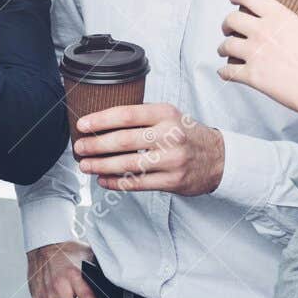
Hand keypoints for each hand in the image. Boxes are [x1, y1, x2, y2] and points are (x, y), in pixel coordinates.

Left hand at [73, 103, 223, 194]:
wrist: (218, 158)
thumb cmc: (186, 134)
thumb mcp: (169, 116)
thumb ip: (142, 117)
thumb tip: (101, 123)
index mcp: (165, 114)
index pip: (126, 115)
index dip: (100, 120)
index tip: (82, 125)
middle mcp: (170, 135)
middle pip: (123, 140)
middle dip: (96, 145)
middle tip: (79, 147)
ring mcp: (172, 160)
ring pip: (128, 164)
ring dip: (101, 166)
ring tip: (85, 165)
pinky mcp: (172, 181)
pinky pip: (137, 183)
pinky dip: (116, 182)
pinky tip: (103, 180)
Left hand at [218, 0, 297, 145]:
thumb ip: (297, 33)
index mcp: (281, 16)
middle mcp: (263, 31)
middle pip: (231, 19)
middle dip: (227, 24)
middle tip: (229, 29)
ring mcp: (255, 54)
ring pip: (225, 45)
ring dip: (223, 48)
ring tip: (226, 51)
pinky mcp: (252, 76)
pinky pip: (228, 71)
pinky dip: (224, 72)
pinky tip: (225, 73)